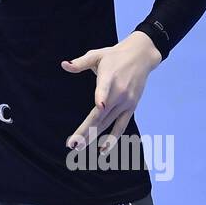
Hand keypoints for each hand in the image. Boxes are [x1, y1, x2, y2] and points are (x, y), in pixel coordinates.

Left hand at [60, 31, 161, 151]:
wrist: (141, 56)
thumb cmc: (114, 55)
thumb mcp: (97, 55)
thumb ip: (80, 62)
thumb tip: (64, 65)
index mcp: (109, 77)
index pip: (105, 88)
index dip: (102, 97)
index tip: (99, 106)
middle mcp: (119, 92)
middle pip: (101, 114)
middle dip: (86, 130)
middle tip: (72, 143)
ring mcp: (126, 102)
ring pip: (108, 123)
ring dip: (94, 136)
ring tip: (79, 147)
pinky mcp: (131, 107)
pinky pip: (121, 125)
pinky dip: (113, 138)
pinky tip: (102, 150)